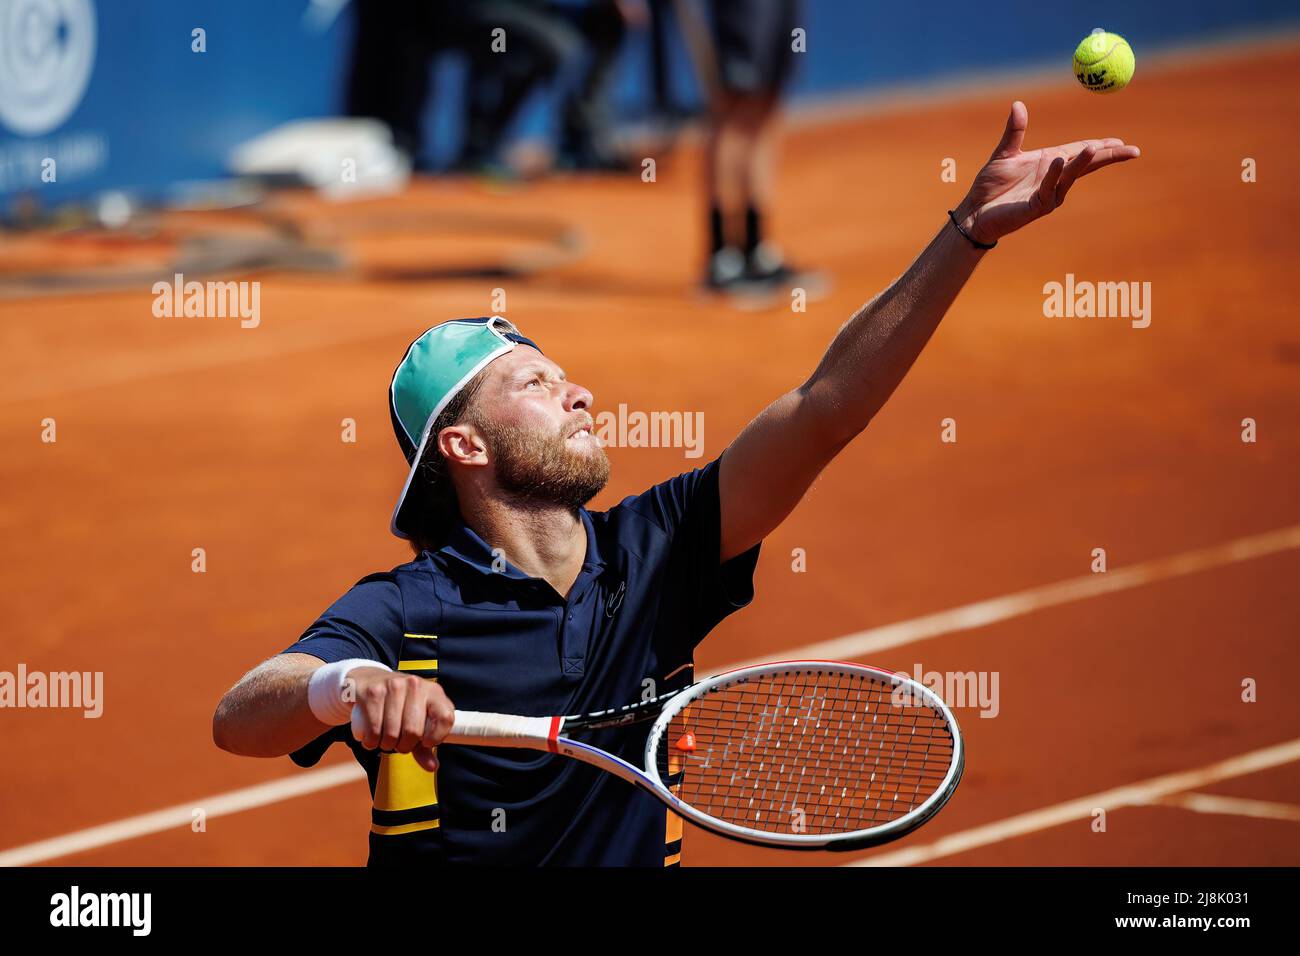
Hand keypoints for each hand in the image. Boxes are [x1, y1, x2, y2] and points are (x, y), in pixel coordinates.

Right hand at [348, 667, 454, 772]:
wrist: (368, 680)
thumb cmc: (397, 704)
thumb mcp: (416, 720)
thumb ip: (424, 746)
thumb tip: (432, 767)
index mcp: (433, 691)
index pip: (445, 718)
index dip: (436, 737)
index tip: (425, 742)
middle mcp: (415, 685)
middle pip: (414, 731)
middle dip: (404, 746)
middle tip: (398, 742)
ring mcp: (393, 686)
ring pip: (392, 732)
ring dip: (385, 744)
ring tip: (384, 738)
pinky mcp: (373, 693)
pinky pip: (373, 730)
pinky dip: (371, 742)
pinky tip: (371, 738)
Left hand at [953, 101, 1139, 244]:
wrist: (975, 210)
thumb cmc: (991, 185)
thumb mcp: (1004, 153)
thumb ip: (1014, 131)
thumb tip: (1018, 104)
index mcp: (1050, 162)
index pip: (1080, 151)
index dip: (1101, 146)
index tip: (1120, 141)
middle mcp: (1054, 178)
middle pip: (1086, 165)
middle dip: (1109, 157)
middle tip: (1132, 150)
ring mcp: (1048, 193)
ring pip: (1071, 176)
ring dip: (1084, 162)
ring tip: (1097, 148)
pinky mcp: (1037, 206)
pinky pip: (1049, 188)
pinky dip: (1054, 175)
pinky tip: (1059, 161)